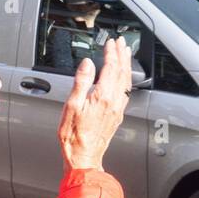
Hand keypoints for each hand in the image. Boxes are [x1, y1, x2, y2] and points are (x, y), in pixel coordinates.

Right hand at [58, 37, 131, 172]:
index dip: (111, 53)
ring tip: (126, 54)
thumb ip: (81, 82)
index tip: (109, 43)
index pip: (110, 68)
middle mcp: (114, 101)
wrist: (83, 155)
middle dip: (122, 55)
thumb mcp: (71, 105)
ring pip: (127, 81)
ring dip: (127, 65)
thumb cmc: (73, 134)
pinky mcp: (117, 114)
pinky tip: (124, 77)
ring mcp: (118, 108)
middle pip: (122, 72)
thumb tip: (87, 63)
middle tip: (120, 42)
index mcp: (102, 96)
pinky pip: (127, 91)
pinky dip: (126, 78)